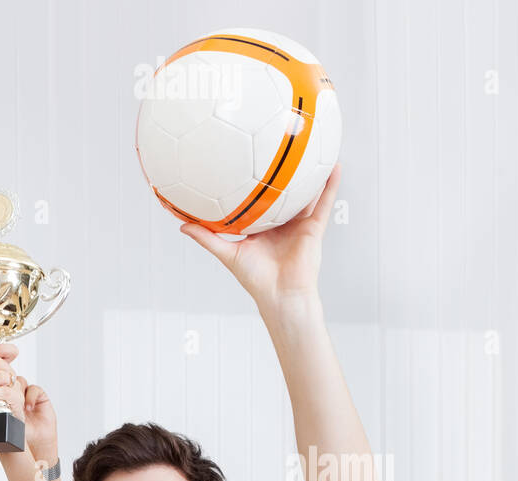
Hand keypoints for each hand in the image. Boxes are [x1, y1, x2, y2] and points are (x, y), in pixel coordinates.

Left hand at [0, 343, 57, 466]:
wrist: (18, 446)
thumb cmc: (2, 423)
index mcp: (2, 381)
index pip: (3, 356)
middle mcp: (14, 383)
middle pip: (2, 367)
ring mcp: (26, 390)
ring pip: (15, 379)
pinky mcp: (39, 398)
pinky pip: (33, 389)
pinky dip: (25, 398)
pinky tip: (21, 409)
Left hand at [180, 163, 340, 310]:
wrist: (281, 294)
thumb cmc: (256, 279)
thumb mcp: (228, 253)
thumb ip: (207, 238)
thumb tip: (183, 226)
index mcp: (263, 230)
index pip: (259, 204)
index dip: (255, 188)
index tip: (247, 167)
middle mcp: (282, 225)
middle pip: (283, 196)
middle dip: (283, 176)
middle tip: (278, 150)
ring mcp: (299, 225)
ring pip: (306, 194)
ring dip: (311, 174)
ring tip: (311, 149)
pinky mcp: (314, 228)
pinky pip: (324, 202)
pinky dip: (330, 185)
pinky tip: (334, 166)